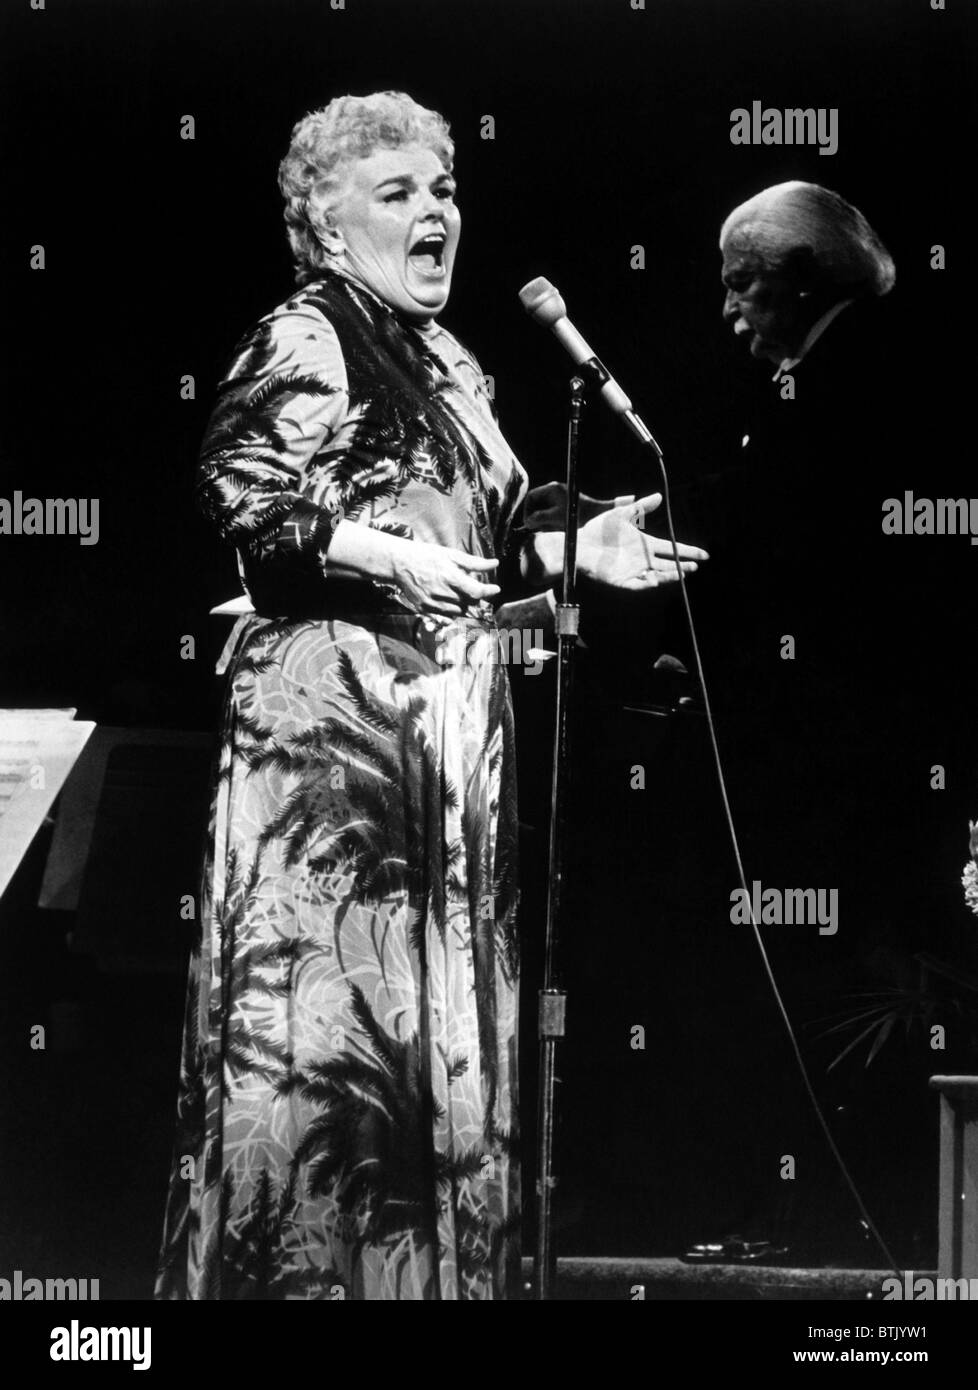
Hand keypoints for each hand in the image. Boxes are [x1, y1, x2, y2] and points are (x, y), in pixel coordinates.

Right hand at [325, 520, 499, 615]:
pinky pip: (446, 616)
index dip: (489, 591)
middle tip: (471, 586)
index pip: (477, 592)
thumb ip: (474, 563)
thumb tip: (495, 564)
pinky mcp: (425, 609)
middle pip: (470, 603)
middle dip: (474, 596)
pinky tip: (447, 598)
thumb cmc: (426, 555)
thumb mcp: (451, 554)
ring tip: (456, 591)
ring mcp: (433, 603)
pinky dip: (451, 609)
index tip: (495, 589)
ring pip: (459, 611)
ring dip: (464, 604)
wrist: (399, 563)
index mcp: (450, 577)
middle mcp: (443, 593)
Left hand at [577, 492, 707, 589]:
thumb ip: (640, 507)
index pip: (671, 549)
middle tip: (696, 566)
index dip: (688, 552)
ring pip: (657, 575)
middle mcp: (642, 560)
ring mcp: (633, 571)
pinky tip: (655, 579)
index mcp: (645, 545)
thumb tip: (659, 496)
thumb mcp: (621, 515)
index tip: (703, 554)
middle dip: (683, 565)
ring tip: (682, 573)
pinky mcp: (621, 580)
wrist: (580, 543)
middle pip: (668, 564)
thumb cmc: (598, 530)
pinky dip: (647, 582)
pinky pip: (638, 584)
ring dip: (669, 575)